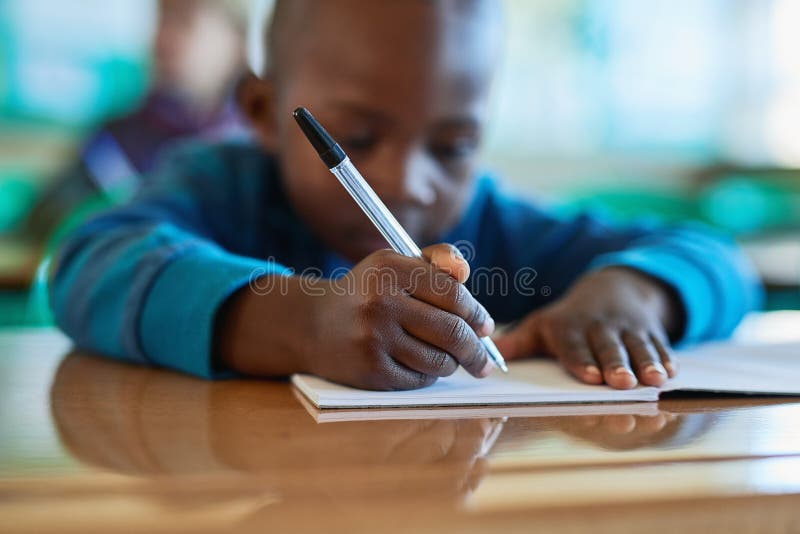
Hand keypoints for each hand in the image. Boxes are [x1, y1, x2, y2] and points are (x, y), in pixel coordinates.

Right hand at [219, 243, 496, 389]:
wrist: (312, 324)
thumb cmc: (368, 292)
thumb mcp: (396, 265)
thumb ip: (437, 260)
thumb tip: (465, 273)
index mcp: (390, 268)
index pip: (453, 294)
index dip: (476, 313)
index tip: (485, 326)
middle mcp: (380, 301)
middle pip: (451, 331)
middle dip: (475, 350)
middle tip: (483, 360)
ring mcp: (373, 338)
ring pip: (439, 360)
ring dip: (451, 364)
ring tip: (449, 360)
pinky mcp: (369, 370)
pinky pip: (418, 379)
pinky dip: (427, 376)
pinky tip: (420, 367)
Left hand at [494, 267, 682, 388]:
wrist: (614, 290)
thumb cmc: (570, 319)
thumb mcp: (542, 325)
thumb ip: (517, 343)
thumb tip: (484, 357)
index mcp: (569, 327)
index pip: (574, 345)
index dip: (581, 360)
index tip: (589, 376)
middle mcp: (599, 326)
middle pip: (608, 347)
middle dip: (616, 364)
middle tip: (621, 383)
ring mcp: (628, 328)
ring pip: (637, 347)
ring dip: (646, 363)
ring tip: (654, 381)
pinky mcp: (651, 331)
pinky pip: (660, 344)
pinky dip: (666, 357)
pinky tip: (672, 373)